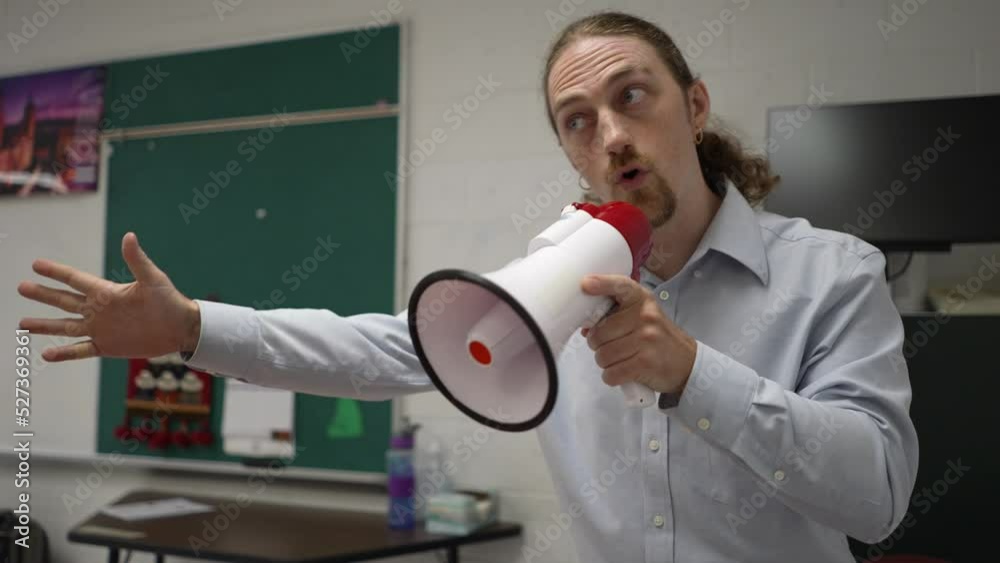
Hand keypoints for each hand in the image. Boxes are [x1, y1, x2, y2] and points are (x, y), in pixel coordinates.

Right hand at [17, 232, 200, 361]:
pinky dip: (64, 353)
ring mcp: (101, 329)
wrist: (180, 328)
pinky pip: (80, 349)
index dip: (56, 272)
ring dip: (45, 325)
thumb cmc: (169, 300)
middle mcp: (99, 309)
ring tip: (22, 323)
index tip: (36, 264)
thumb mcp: (152, 279)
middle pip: (64, 300)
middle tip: (22, 287)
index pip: (74, 279)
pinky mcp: (107, 346)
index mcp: (106, 291)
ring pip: (65, 326)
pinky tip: (46, 354)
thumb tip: (129, 236)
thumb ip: (137, 260)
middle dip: (43, 294)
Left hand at [581, 274, 696, 394]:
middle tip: (611, 346)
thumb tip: (586, 328)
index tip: (586, 284)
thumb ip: (616, 316)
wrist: (688, 363)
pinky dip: (612, 377)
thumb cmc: (658, 338)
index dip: (602, 284)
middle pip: (599, 333)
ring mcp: (646, 340)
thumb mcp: (642, 317)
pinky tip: (623, 372)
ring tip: (620, 359)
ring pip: (602, 355)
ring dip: (605, 362)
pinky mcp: (645, 363)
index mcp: (641, 300)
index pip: (620, 286)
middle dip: (598, 344)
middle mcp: (645, 317)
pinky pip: (611, 373)